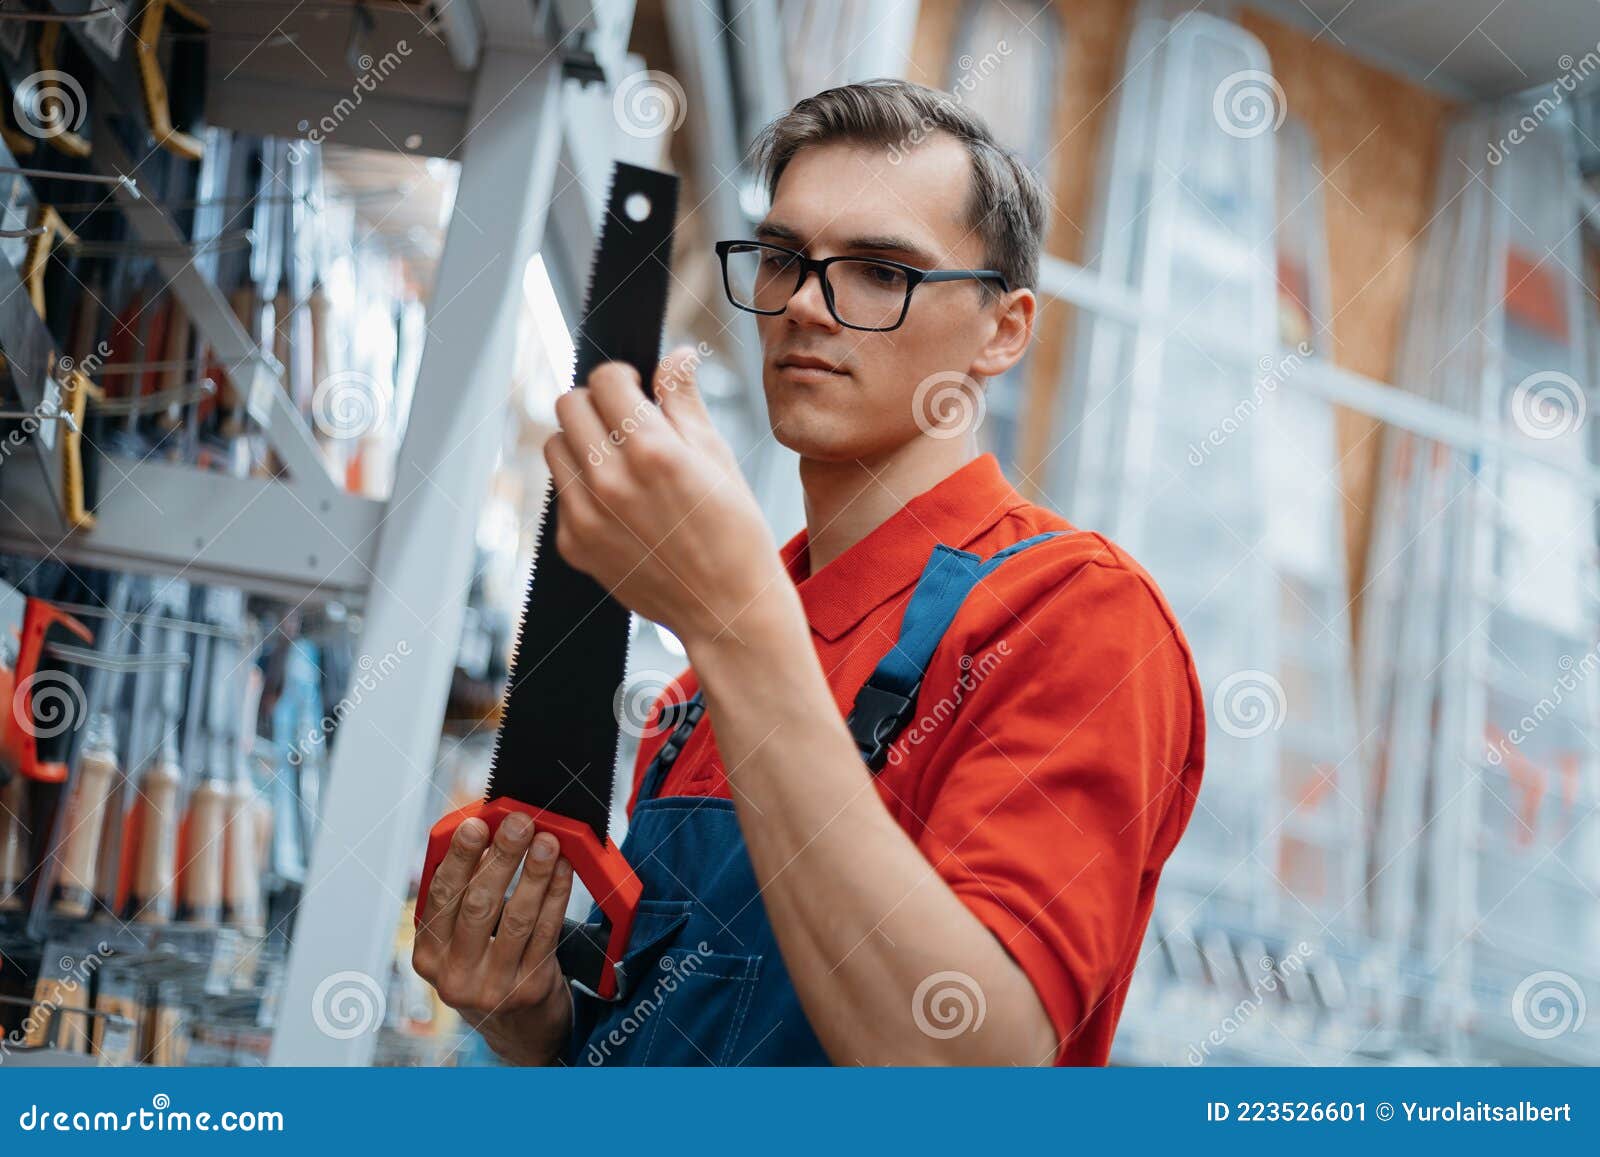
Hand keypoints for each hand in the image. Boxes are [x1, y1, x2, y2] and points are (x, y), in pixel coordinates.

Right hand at [411, 813, 573, 1065]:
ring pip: (517, 919)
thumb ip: (465, 893)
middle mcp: (454, 975)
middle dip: (502, 857)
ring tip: (547, 841)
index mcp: (428, 954)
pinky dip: (556, 895)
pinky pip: (546, 933)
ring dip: (534, 873)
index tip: (476, 825)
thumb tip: (491, 835)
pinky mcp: (530, 989)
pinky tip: (563, 870)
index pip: (441, 897)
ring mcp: (493, 987)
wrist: (516, 1027)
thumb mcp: (460, 939)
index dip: (459, 858)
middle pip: (478, 905)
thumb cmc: (486, 965)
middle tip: (520, 823)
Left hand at [542, 348, 791, 647]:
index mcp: (652, 450)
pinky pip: (560, 494)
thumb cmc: (734, 531)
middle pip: (568, 405)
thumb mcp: (717, 457)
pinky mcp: (573, 545)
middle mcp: (611, 480)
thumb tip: (675, 356)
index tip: (634, 386)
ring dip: (580, 441)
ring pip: (554, 446)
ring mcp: (587, 515)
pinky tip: (619, 503)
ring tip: (616, 459)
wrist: (726, 607)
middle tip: (622, 419)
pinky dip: (582, 488)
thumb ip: (684, 400)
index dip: (622, 375)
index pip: (605, 379)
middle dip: (596, 402)